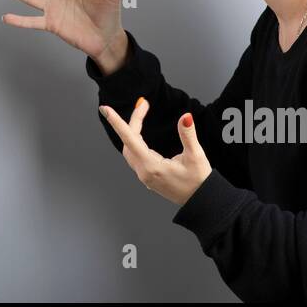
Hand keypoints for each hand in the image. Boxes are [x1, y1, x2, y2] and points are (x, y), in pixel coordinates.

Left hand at [98, 98, 212, 206]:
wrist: (201, 202)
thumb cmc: (199, 182)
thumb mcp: (196, 157)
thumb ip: (188, 135)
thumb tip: (186, 116)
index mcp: (152, 167)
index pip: (129, 139)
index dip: (117, 122)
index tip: (106, 109)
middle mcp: (144, 171)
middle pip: (129, 141)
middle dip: (133, 120)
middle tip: (143, 104)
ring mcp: (144, 175)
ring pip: (130, 148)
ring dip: (132, 130)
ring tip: (142, 113)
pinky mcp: (148, 175)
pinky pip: (134, 154)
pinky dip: (134, 139)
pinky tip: (139, 133)